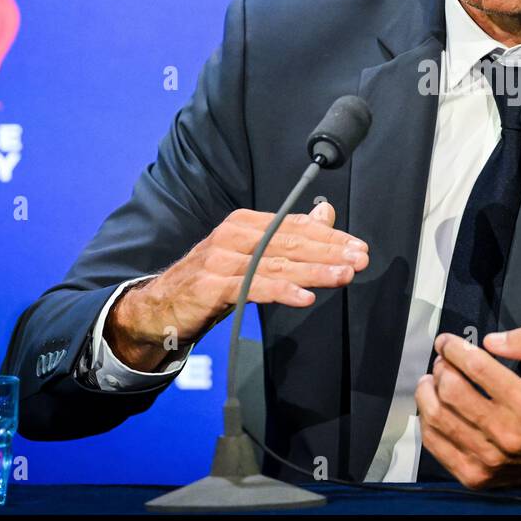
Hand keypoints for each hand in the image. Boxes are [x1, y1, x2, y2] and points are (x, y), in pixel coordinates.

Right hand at [106, 200, 367, 369]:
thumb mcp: (253, 253)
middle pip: (290, 243)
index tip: (358, 247)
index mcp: (245, 223)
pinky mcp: (212, 286)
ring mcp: (221, 259)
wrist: (161, 306)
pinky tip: (305, 296)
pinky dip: (281, 291)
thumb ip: (289, 234)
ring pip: (277, 265)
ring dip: (314, 271)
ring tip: (343, 275)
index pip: (295, 227)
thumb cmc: (212, 279)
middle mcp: (233, 236)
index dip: (330, 237)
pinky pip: (253, 288)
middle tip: (360, 260)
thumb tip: (325, 213)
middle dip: (329, 252)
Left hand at [416, 326, 520, 490]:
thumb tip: (491, 342)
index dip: (454, 348)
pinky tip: (434, 405)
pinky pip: (433, 442)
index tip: (446, 342)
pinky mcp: (473, 475)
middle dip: (441, 367)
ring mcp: (489, 460)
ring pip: (437, 416)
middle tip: (443, 361)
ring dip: (427, 390)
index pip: (477, 367)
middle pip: (452, 390)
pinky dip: (426, 418)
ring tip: (433, 380)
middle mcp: (510, 436)